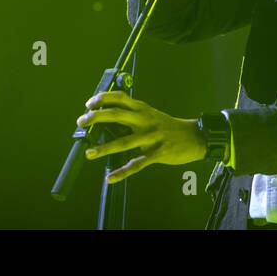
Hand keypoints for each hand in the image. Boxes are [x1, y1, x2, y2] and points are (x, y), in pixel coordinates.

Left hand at [77, 91, 206, 183]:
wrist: (195, 137)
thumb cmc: (169, 127)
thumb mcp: (152, 115)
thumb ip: (134, 116)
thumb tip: (108, 121)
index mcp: (143, 109)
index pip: (121, 98)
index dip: (103, 98)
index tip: (89, 103)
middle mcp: (146, 120)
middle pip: (118, 115)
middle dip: (97, 117)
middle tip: (81, 121)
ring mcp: (152, 136)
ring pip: (124, 142)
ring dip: (104, 148)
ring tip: (89, 153)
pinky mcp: (158, 152)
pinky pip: (137, 164)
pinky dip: (122, 172)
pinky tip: (110, 177)